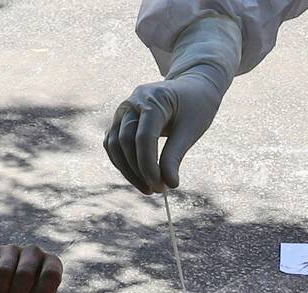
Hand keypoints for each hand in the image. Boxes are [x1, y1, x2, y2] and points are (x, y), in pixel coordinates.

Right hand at [105, 74, 224, 193]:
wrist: (190, 87)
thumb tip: (169, 184)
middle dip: (139, 170)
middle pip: (125, 141)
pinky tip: (139, 178)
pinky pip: (112, 144)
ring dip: (127, 170)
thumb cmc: (195, 107)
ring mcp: (123, 110)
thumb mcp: (191, 130)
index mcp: (153, 99)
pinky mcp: (120, 120)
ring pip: (114, 144)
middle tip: (157, 190)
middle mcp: (132, 102)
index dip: (149, 165)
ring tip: (147, 188)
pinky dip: (122, 163)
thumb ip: (176, 155)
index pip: (144, 137)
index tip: (162, 186)